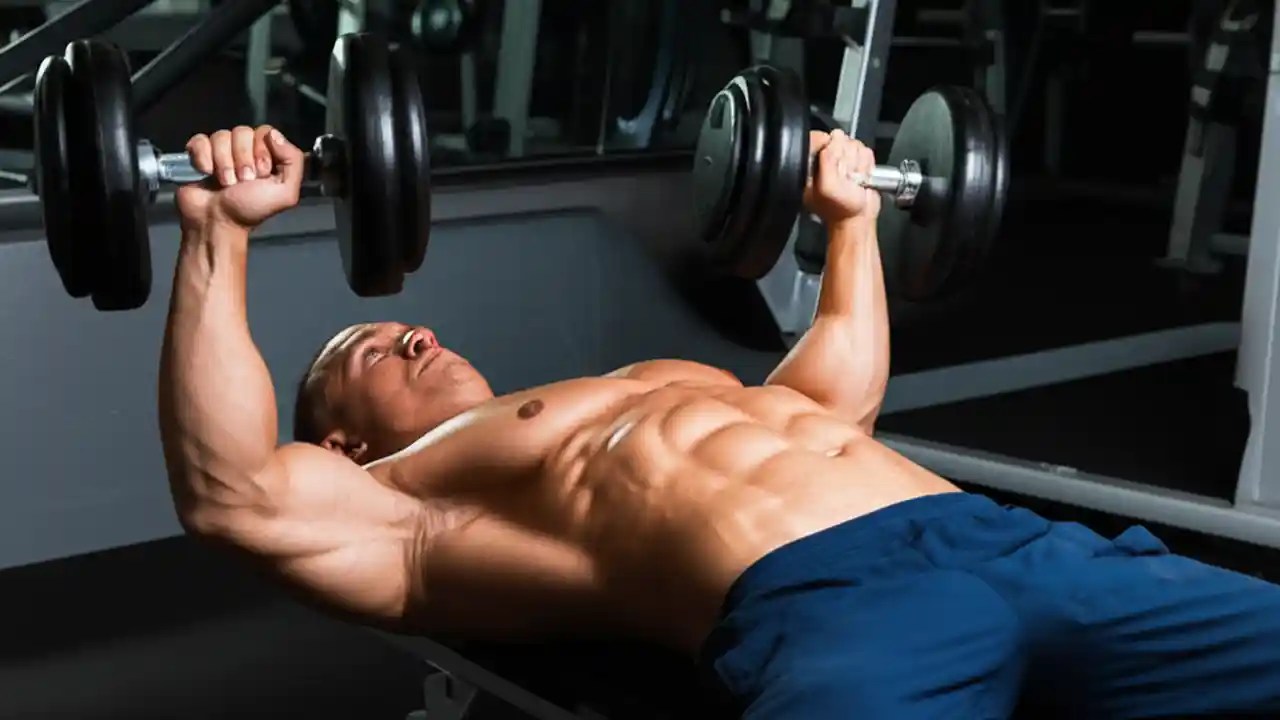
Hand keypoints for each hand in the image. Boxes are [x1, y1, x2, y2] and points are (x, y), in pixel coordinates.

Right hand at [175, 125, 304, 232]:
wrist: (218, 222)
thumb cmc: (251, 210)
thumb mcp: (286, 192)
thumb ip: (293, 161)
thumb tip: (275, 135)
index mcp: (266, 154)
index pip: (265, 132)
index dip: (262, 151)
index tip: (261, 174)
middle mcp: (244, 149)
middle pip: (243, 132)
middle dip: (243, 159)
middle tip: (243, 181)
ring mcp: (220, 150)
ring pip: (221, 136)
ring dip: (224, 163)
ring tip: (226, 183)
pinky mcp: (198, 153)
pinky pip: (200, 141)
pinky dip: (203, 158)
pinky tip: (206, 173)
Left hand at [803, 130, 880, 225]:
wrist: (858, 219)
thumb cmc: (840, 209)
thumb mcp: (827, 187)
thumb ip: (827, 162)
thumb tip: (833, 141)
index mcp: (809, 164)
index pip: (818, 138)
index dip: (829, 149)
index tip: (835, 167)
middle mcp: (824, 158)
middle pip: (839, 139)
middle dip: (846, 159)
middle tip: (845, 178)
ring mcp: (842, 158)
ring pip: (854, 144)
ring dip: (857, 164)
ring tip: (853, 180)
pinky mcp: (856, 160)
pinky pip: (865, 151)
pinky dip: (866, 165)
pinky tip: (860, 178)